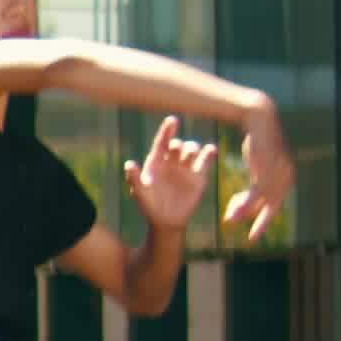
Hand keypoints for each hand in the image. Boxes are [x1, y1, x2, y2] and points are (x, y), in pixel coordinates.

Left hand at [122, 115, 217, 232]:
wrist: (167, 220)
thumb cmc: (149, 206)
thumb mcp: (140, 193)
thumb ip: (134, 178)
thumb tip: (129, 164)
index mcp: (155, 162)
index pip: (161, 142)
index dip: (166, 131)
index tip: (172, 120)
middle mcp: (171, 162)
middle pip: (177, 145)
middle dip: (178, 145)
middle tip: (177, 150)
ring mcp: (186, 168)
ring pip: (192, 150)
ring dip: (192, 149)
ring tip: (191, 154)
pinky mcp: (199, 176)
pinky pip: (206, 161)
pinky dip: (209, 153)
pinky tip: (210, 150)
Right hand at [225, 105, 294, 245]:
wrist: (259, 120)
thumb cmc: (255, 137)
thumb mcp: (257, 161)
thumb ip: (257, 176)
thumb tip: (254, 189)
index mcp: (286, 176)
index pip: (277, 203)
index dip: (265, 218)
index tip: (254, 232)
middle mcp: (287, 177)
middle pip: (273, 207)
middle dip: (260, 223)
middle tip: (250, 238)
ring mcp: (279, 173)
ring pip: (264, 202)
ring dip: (246, 214)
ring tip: (230, 222)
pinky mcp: (268, 170)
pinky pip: (256, 194)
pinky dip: (244, 205)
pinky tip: (232, 213)